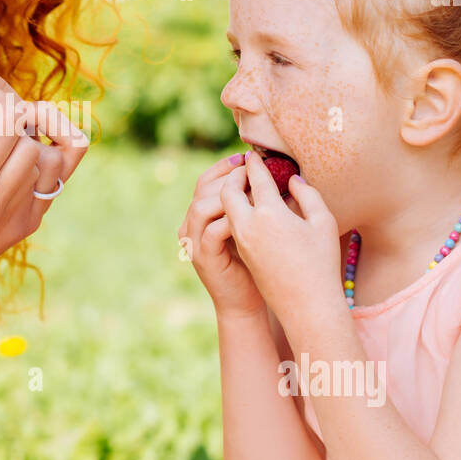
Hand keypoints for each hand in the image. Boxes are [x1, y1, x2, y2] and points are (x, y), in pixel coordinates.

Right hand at [177, 153, 264, 318]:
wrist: (245, 302)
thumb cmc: (253, 263)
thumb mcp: (249, 227)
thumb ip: (249, 203)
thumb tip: (269, 172)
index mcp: (200, 215)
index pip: (205, 180)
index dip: (224, 166)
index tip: (248, 157)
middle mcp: (191, 225)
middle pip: (202, 188)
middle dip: (229, 177)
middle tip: (254, 172)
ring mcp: (193, 242)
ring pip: (202, 206)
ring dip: (229, 196)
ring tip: (255, 193)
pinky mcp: (203, 257)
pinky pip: (212, 231)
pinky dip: (232, 221)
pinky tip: (254, 219)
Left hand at [217, 153, 342, 324]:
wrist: (307, 306)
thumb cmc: (322, 263)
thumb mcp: (323, 223)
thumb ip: (308, 195)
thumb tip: (292, 180)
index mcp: (270, 214)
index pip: (257, 178)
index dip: (255, 163)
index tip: (254, 154)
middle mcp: (249, 226)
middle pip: (229, 190)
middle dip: (235, 176)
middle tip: (245, 169)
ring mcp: (242, 241)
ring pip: (226, 209)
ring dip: (231, 194)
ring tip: (245, 187)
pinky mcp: (242, 254)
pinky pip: (231, 224)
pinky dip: (234, 211)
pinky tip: (248, 210)